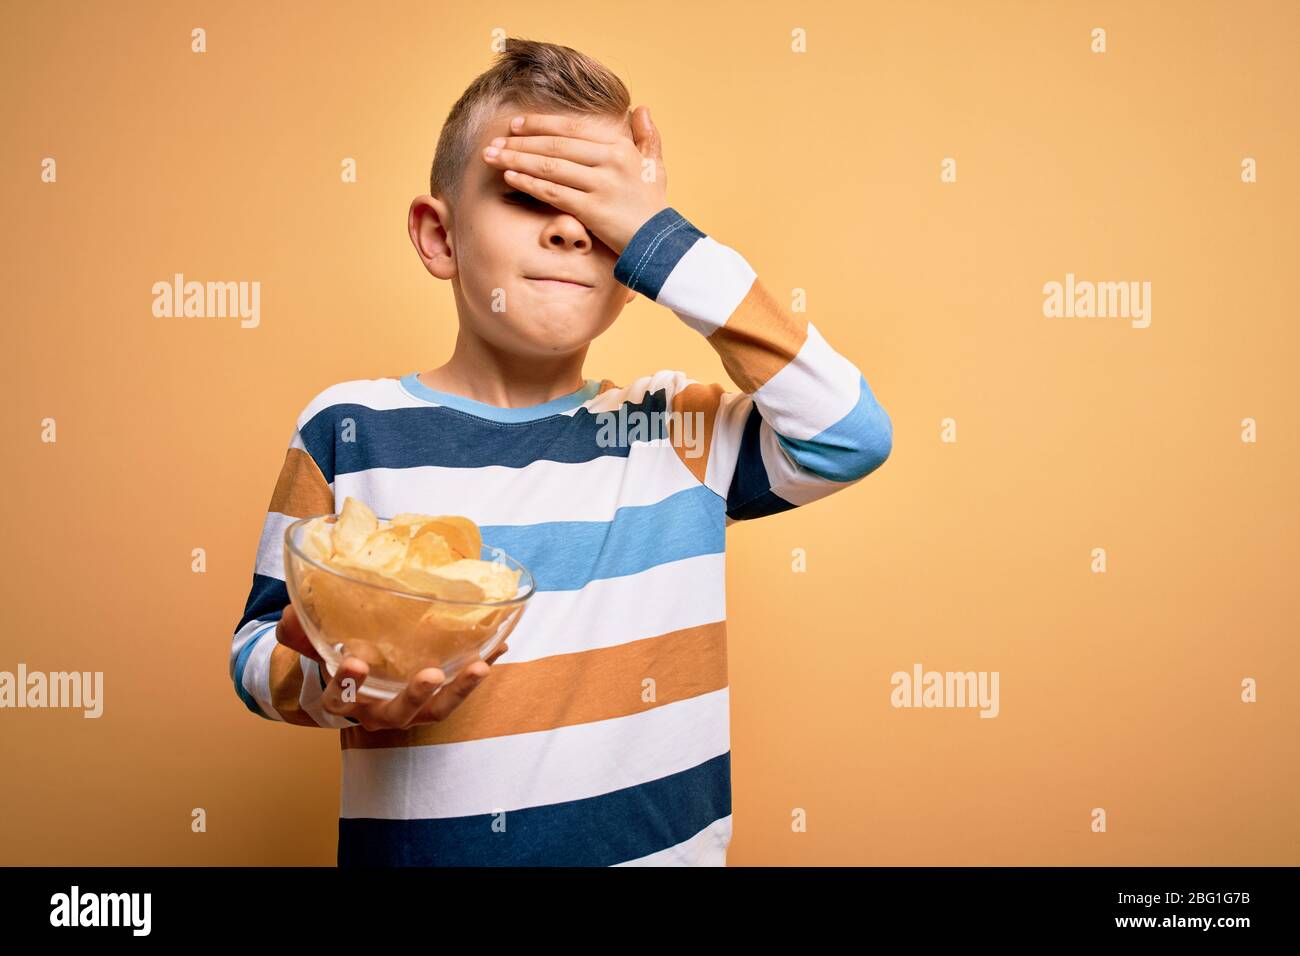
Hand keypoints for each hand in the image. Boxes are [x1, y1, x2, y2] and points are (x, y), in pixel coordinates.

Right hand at [276, 602, 507, 730]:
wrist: (357, 680)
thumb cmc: (336, 656)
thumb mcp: (314, 644)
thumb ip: (300, 631)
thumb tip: (292, 613)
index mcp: (345, 701)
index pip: (339, 700)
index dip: (346, 685)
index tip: (355, 663)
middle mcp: (379, 713)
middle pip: (398, 714)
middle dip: (415, 696)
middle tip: (431, 675)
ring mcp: (411, 710)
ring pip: (437, 710)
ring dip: (460, 690)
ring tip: (480, 666)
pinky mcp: (437, 700)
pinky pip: (461, 689)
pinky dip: (480, 668)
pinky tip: (499, 646)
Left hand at [480, 105, 668, 254]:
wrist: (660, 245)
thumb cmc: (652, 207)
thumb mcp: (656, 167)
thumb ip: (648, 136)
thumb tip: (641, 109)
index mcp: (619, 147)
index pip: (571, 128)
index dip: (540, 125)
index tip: (516, 125)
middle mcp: (610, 161)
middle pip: (555, 145)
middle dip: (519, 142)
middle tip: (493, 142)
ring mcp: (601, 185)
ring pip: (549, 166)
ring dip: (516, 160)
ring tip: (491, 157)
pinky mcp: (592, 209)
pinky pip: (553, 192)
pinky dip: (528, 183)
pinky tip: (509, 177)